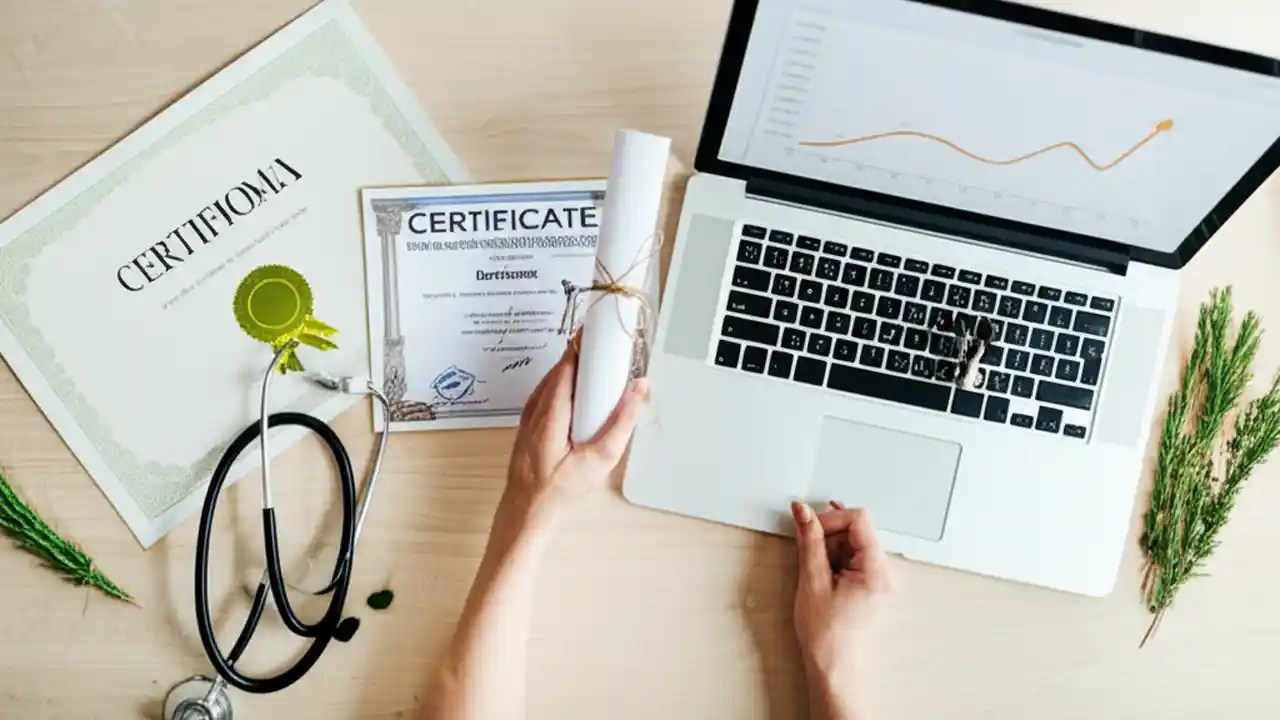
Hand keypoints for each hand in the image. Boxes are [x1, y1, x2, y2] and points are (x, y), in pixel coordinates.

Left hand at [503, 346, 646, 525]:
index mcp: (550, 411)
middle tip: (607, 346)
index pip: (566, 363)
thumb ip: (622, 422)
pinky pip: (548, 394)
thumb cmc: (559, 490)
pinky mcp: (530, 425)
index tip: (601, 330)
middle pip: (560, 369)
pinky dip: (566, 385)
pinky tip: (581, 393)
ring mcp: (529, 416)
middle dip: (583, 355)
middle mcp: (535, 408)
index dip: (583, 344)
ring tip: (599, 364)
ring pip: (552, 381)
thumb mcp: (600, 459)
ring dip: (574, 370)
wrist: (526, 512)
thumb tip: (638, 388)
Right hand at [790, 501, 893, 682]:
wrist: (834, 668)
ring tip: (818, 575)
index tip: (810, 527)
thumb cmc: (827, 637)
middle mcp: (885, 573)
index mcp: (877, 571)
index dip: (831, 518)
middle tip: (811, 558)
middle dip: (829, 536)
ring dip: (830, 550)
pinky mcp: (871, 585)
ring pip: (853, 543)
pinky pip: (854, 559)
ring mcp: (879, 579)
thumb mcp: (812, 581)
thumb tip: (804, 511)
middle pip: (857, 530)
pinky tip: (824, 576)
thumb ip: (810, 541)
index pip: (859, 519)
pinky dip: (835, 561)